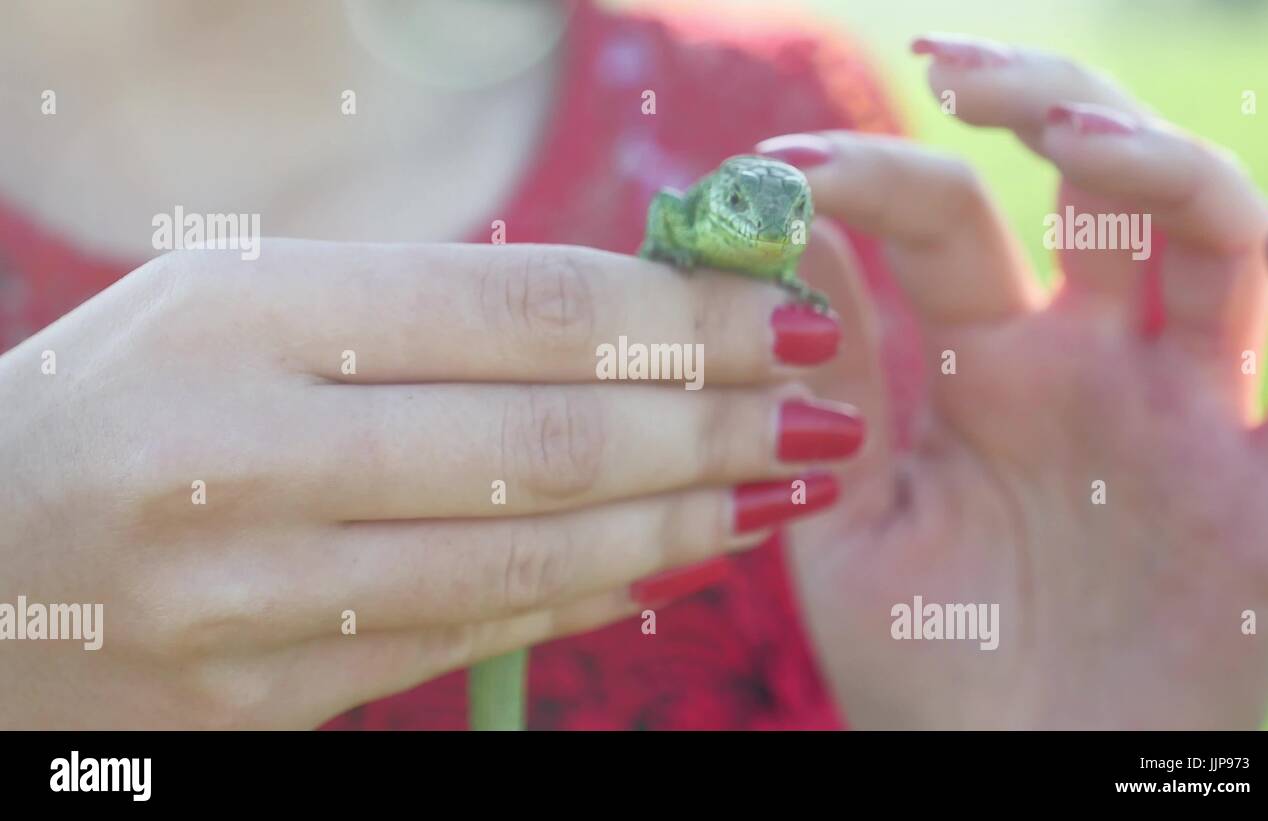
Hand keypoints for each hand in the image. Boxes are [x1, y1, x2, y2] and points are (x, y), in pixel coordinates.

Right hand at [0, 239, 860, 727]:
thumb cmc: (125, 396)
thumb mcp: (240, 301)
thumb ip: (423, 308)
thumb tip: (634, 323)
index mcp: (243, 315)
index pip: (525, 310)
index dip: (683, 316)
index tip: (786, 314)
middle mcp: (242, 455)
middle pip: (551, 441)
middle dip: (717, 424)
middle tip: (820, 409)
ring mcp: (246, 599)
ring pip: (529, 555)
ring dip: (684, 520)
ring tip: (776, 487)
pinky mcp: (260, 701)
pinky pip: (471, 636)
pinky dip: (592, 591)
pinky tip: (671, 558)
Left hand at [761, 36, 1267, 728]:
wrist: (1009, 781)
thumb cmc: (921, 669)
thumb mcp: (852, 518)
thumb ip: (839, 383)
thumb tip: (785, 236)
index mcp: (988, 365)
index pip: (945, 217)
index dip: (872, 172)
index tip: (781, 164)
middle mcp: (1095, 364)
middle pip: (1097, 182)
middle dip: (1039, 100)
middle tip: (956, 69)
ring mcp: (1189, 414)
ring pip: (1210, 236)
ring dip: (1158, 164)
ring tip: (1072, 131)